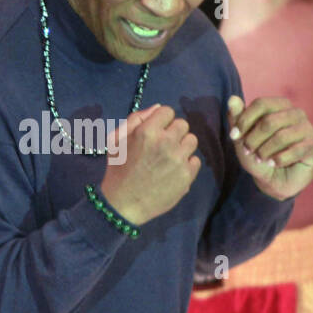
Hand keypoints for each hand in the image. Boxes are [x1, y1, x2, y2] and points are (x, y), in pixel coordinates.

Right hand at [99, 104, 199, 225]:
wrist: (124, 204)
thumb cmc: (118, 170)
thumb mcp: (117, 140)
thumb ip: (136, 119)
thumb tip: (158, 107)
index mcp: (147, 131)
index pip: (168, 111)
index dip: (161, 121)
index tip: (156, 131)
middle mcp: (165, 142)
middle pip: (183, 125)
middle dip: (173, 133)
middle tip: (163, 146)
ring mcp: (178, 160)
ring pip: (192, 141)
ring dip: (182, 147)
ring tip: (169, 158)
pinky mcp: (186, 176)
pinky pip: (195, 161)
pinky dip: (186, 165)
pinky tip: (173, 171)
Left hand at [228, 96, 312, 200]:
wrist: (275, 180)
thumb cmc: (260, 154)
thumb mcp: (243, 138)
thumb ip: (238, 118)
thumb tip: (232, 99)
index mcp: (280, 105)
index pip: (262, 104)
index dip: (245, 119)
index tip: (234, 135)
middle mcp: (296, 113)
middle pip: (270, 121)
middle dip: (253, 139)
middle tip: (248, 151)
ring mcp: (307, 129)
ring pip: (281, 137)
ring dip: (265, 151)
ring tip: (260, 159)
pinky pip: (294, 151)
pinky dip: (278, 159)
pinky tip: (273, 163)